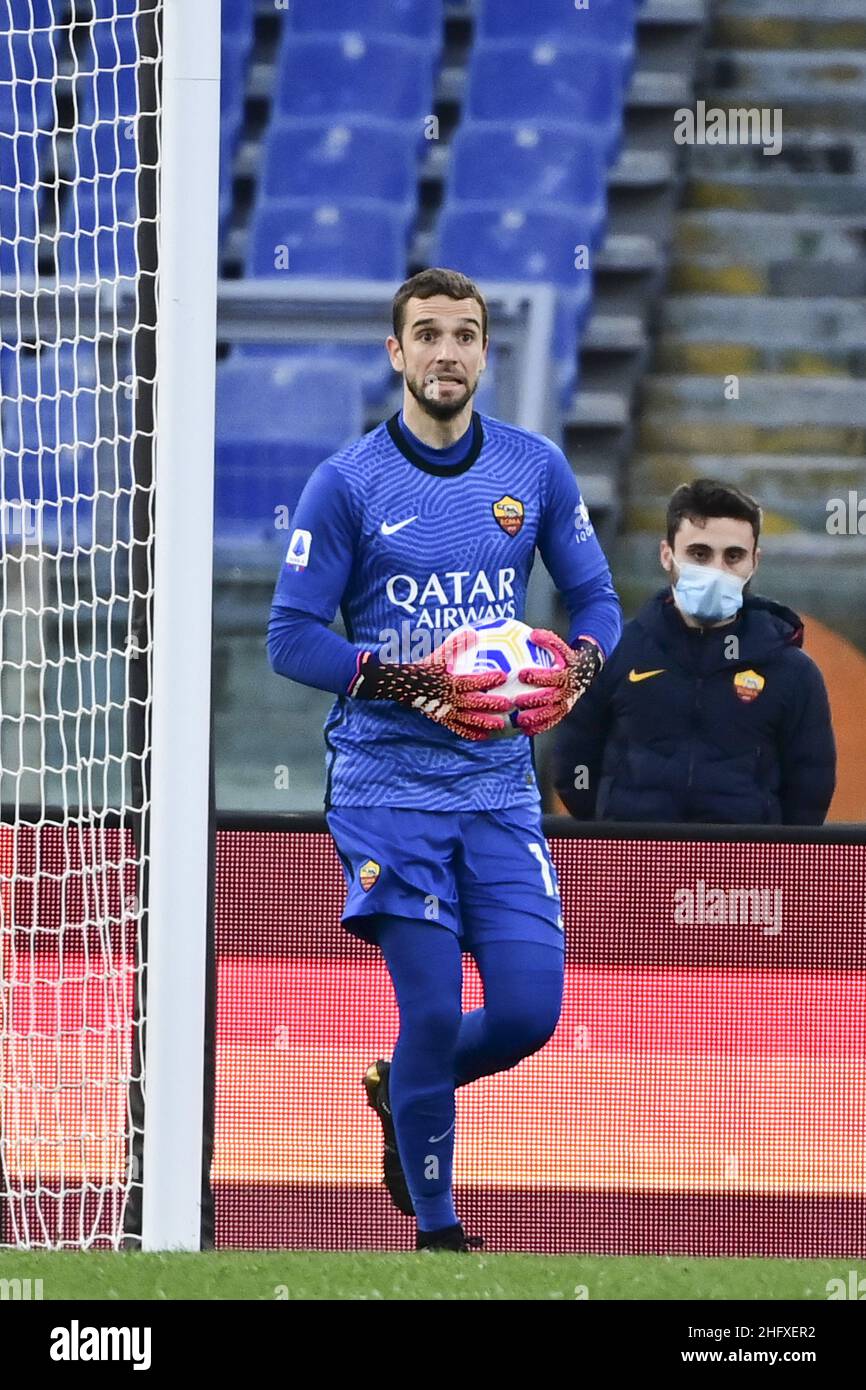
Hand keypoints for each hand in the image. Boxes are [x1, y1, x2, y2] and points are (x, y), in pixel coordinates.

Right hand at [348, 629, 511, 740]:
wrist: (402, 686)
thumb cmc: (423, 668)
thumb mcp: (438, 654)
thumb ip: (456, 645)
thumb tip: (473, 632)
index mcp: (449, 681)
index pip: (472, 680)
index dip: (487, 679)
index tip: (503, 675)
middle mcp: (449, 698)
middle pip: (474, 702)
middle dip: (492, 703)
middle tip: (509, 704)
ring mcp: (445, 711)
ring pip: (468, 719)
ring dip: (485, 722)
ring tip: (501, 724)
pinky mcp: (442, 720)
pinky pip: (459, 729)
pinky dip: (471, 733)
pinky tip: (484, 737)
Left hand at [513, 629, 602, 735]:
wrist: (586, 669)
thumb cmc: (566, 656)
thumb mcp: (561, 646)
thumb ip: (548, 640)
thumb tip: (532, 634)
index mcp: (567, 673)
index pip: (552, 676)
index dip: (538, 676)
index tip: (521, 674)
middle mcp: (568, 690)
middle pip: (550, 697)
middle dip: (533, 699)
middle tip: (516, 700)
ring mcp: (567, 702)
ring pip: (551, 713)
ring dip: (536, 717)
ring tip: (520, 720)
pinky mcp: (563, 710)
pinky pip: (552, 721)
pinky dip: (540, 727)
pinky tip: (526, 730)